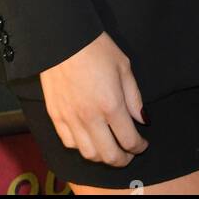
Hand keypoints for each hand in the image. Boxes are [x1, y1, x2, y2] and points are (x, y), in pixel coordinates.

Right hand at [39, 31, 149, 166]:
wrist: (63, 39)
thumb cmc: (97, 49)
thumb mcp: (124, 67)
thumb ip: (134, 98)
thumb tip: (143, 120)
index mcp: (111, 105)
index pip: (129, 140)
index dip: (139, 147)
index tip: (143, 144)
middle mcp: (90, 117)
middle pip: (109, 155)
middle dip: (123, 159)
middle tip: (129, 154)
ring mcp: (71, 119)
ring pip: (88, 154)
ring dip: (102, 156)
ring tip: (110, 149)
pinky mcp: (56, 116)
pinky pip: (69, 143)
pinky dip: (81, 147)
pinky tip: (89, 139)